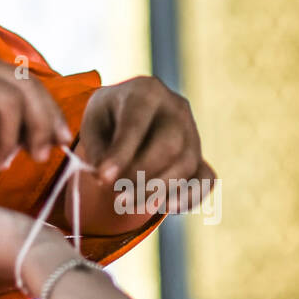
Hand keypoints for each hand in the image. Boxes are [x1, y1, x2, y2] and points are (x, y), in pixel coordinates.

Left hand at [78, 76, 214, 212]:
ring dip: (156, 190)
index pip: (137, 123)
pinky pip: (206, 180)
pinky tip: (167, 207)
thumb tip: (105, 179)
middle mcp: (176, 109)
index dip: (121, 154)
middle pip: (170, 145)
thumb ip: (96, 149)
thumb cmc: (109, 116)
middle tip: (115, 193)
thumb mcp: (93, 122)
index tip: (103, 179)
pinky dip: (189, 197)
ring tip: (126, 201)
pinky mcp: (201, 156)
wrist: (131, 111)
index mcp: (146, 91)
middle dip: (141, 175)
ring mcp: (193, 133)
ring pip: (186, 165)